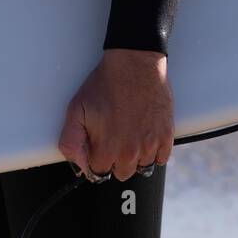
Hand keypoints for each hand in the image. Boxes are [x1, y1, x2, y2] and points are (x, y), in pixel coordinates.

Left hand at [58, 49, 173, 181]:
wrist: (134, 63)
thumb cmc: (105, 84)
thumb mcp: (76, 110)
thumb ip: (71, 143)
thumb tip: (80, 165)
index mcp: (107, 150)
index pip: (99, 173)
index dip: (96, 159)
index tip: (97, 146)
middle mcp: (130, 153)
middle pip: (122, 173)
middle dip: (115, 160)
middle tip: (114, 139)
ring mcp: (151, 145)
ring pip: (142, 167)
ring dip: (135, 157)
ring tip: (130, 134)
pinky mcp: (166, 135)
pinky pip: (161, 158)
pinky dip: (154, 151)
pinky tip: (145, 135)